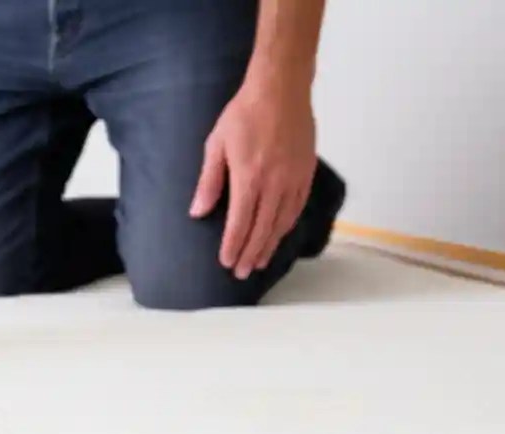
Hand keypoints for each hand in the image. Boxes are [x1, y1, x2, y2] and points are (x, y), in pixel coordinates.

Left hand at [190, 82, 316, 279]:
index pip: (240, 223)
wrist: (281, 90)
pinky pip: (297, 207)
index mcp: (249, 178)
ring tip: (259, 262)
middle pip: (262, 229)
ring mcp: (293, 179)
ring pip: (282, 222)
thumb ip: (209, 181)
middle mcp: (274, 183)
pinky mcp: (306, 172)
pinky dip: (287, 226)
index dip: (233, 246)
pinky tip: (279, 235)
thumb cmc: (243, 114)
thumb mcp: (216, 145)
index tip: (225, 262)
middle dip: (250, 253)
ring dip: (269, 245)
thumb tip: (198, 212)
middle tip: (240, 272)